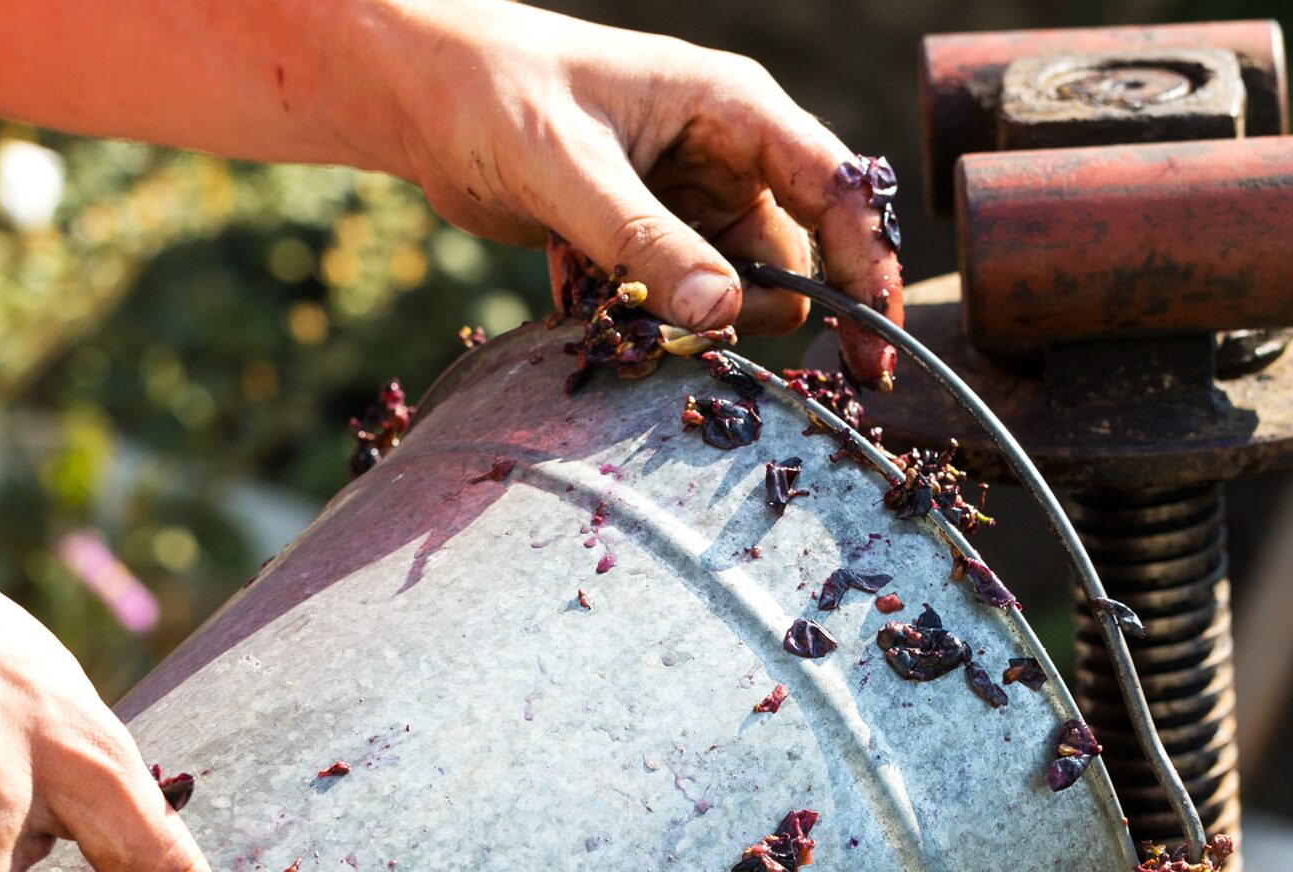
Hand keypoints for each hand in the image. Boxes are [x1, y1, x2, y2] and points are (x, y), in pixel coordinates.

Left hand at [372, 2, 905, 381]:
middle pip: (794, 269)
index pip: (840, 194)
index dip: (869, 272)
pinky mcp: (660, 243)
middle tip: (677, 329)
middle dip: (743, 312)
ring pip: (736, 299)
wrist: (421, 95)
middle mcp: (734, 160)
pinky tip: (583, 283)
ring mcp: (698, 205)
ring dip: (682, 321)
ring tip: (604, 290)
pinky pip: (685, 308)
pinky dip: (644, 318)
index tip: (871, 356)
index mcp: (737, 112)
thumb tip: (724, 313)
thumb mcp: (566, 168)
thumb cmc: (493, 95)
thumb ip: (644, 241)